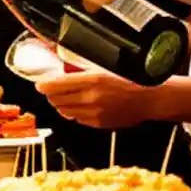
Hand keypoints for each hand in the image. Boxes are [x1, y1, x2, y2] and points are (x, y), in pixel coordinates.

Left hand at [36, 70, 162, 128]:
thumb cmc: (132, 78)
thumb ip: (84, 69)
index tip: (40, 83)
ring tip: (64, 96)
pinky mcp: (98, 123)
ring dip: (60, 103)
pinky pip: (77, 118)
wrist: (151, 98)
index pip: (56, 84)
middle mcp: (91, 98)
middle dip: (51, 93)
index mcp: (93, 79)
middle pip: (56, 99)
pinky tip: (79, 105)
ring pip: (64, 110)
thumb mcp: (107, 67)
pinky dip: (73, 112)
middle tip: (51, 88)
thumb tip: (64, 67)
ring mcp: (94, 113)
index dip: (44, 84)